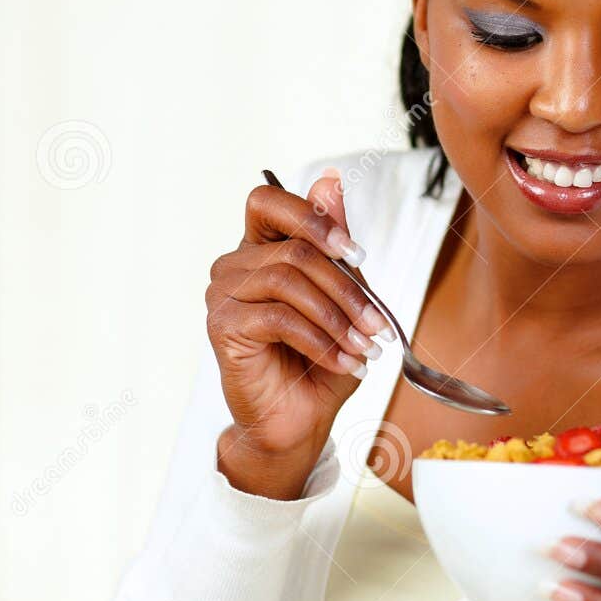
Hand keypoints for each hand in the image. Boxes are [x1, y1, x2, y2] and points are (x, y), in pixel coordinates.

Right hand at [205, 170, 391, 497]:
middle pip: (294, 249)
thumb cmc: (319, 361)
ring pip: (288, 279)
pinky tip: (344, 362)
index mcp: (259, 250)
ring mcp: (221, 295)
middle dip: (347, 289)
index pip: (267, 201)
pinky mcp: (221, 327)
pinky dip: (320, 340)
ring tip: (365, 347)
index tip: (357, 254)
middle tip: (378, 324)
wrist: (297, 422)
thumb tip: (332, 179)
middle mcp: (233, 266)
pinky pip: (278, 317)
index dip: (313, 218)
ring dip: (338, 317)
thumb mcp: (342, 300)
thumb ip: (335, 246)